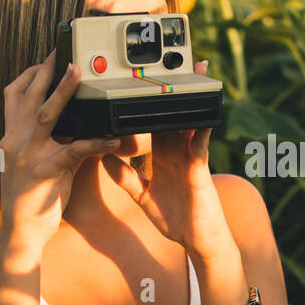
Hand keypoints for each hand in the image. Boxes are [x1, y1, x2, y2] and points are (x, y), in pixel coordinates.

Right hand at [0, 49, 119, 251]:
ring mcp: (27, 156)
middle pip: (29, 96)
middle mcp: (15, 141)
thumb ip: (55, 140)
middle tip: (64, 52)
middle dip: (45, 71)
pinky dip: (95, 142)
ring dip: (63, 92)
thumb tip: (80, 123)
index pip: (12, 95)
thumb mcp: (37, 162)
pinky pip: (73, 151)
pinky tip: (113, 139)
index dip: (28, 74)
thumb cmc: (33, 196)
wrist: (22, 232)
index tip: (44, 59)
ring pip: (46, 115)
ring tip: (79, 74)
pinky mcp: (44, 172)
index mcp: (11, 136)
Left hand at [102, 60, 237, 260]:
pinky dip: (200, 126)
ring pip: (187, 121)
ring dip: (188, 98)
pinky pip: (199, 142)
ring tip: (186, 73)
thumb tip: (104, 158)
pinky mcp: (199, 167)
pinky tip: (199, 111)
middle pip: (169, 114)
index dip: (139, 106)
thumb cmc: (175, 220)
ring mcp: (189, 156)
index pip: (149, 124)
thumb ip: (126, 177)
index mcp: (162, 156)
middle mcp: (176, 151)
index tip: (128, 87)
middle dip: (166, 91)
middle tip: (157, 63)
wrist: (198, 241)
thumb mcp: (143, 196)